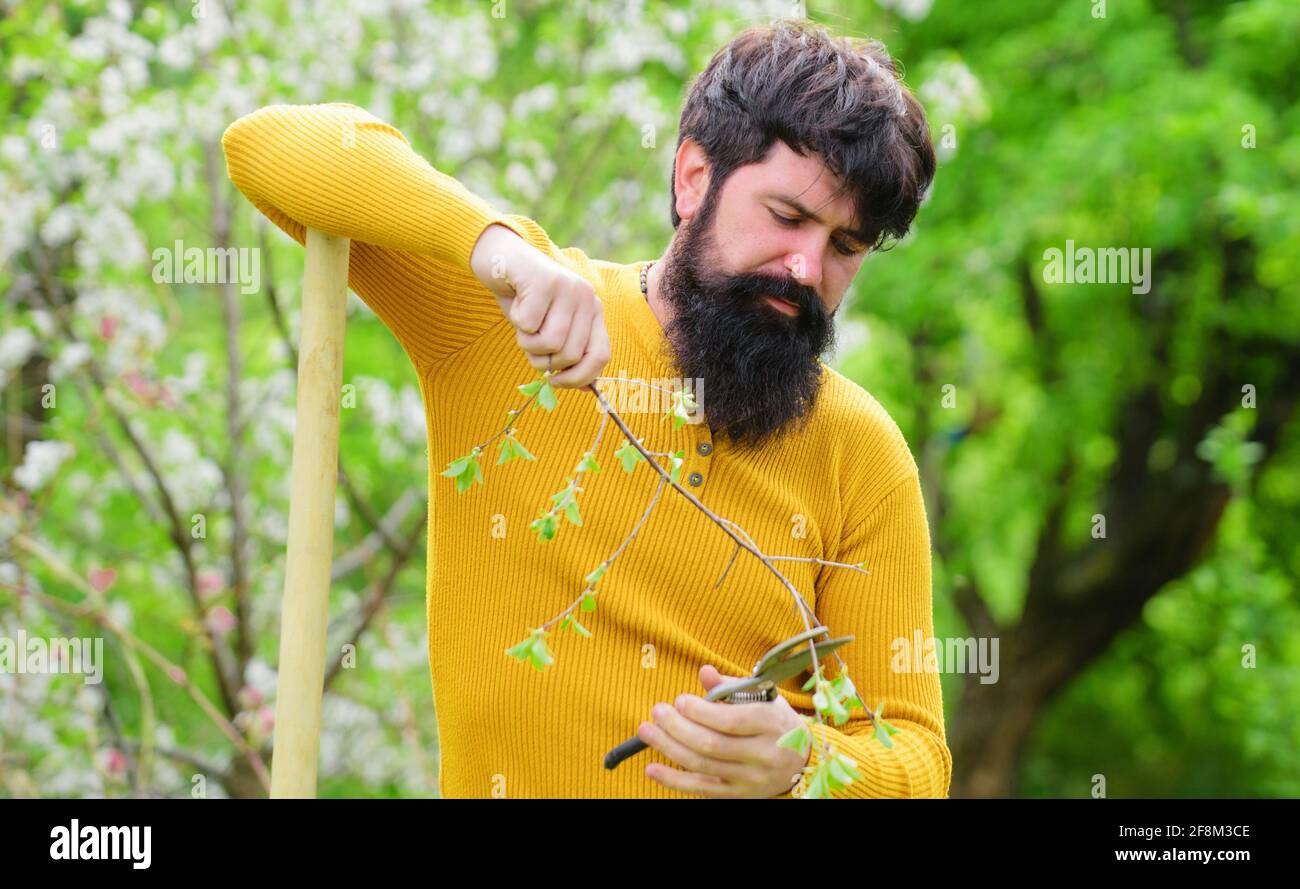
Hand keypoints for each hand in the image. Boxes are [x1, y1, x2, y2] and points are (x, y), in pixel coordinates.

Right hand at [469, 223, 611, 388]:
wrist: (502, 259)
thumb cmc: (526, 301)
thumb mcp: (549, 329)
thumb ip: (567, 354)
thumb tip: (584, 389)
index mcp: (594, 311)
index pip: (601, 356)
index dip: (579, 378)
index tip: (555, 382)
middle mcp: (587, 297)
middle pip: (571, 355)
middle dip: (544, 360)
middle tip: (530, 341)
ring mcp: (568, 287)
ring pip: (550, 342)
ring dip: (528, 342)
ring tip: (523, 323)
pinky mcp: (544, 281)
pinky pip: (528, 325)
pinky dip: (516, 322)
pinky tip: (517, 303)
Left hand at [637, 664, 811, 797]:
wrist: (803, 761)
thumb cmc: (775, 721)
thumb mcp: (762, 698)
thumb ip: (731, 686)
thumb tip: (704, 672)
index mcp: (771, 724)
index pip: (731, 721)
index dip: (701, 712)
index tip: (679, 700)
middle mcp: (763, 754)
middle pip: (712, 744)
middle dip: (678, 728)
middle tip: (657, 712)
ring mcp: (751, 778)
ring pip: (702, 765)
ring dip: (669, 748)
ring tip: (646, 731)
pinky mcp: (739, 794)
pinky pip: (702, 788)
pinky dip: (674, 780)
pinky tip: (652, 768)